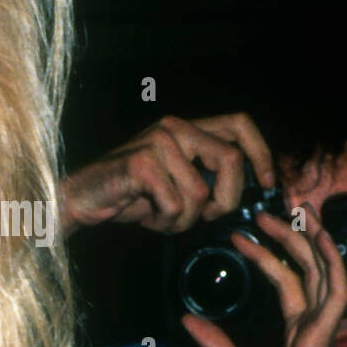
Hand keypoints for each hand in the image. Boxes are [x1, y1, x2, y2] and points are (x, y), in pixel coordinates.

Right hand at [57, 113, 274, 235]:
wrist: (79, 199)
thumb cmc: (130, 195)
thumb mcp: (176, 182)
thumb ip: (208, 178)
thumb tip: (252, 191)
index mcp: (187, 128)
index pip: (240, 124)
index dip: (261, 153)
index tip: (267, 183)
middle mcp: (175, 127)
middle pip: (232, 160)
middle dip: (227, 199)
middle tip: (206, 216)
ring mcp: (158, 142)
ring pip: (201, 193)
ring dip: (185, 219)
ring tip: (162, 218)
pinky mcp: (142, 163)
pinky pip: (176, 204)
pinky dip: (165, 222)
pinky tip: (147, 217)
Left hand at [181, 203, 346, 346]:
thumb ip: (217, 345)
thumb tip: (188, 320)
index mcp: (297, 336)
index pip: (289, 284)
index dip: (267, 257)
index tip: (241, 237)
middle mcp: (313, 329)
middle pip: (306, 270)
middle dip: (288, 238)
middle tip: (263, 212)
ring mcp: (321, 331)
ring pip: (323, 271)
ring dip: (309, 238)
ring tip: (292, 210)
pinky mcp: (322, 337)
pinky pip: (335, 289)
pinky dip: (330, 260)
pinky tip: (318, 236)